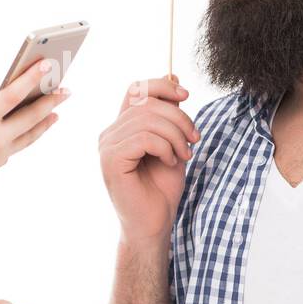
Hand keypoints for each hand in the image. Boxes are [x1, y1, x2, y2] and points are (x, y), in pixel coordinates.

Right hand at [0, 57, 68, 213]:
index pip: (12, 94)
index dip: (31, 78)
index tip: (47, 65)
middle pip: (31, 116)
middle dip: (51, 101)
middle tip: (66, 90)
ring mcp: (0, 154)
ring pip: (30, 134)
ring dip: (46, 121)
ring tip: (56, 112)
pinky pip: (17, 146)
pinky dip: (26, 136)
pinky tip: (28, 130)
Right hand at [98, 74, 198, 241]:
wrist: (154, 224)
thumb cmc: (162, 189)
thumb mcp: (172, 143)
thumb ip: (169, 116)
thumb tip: (173, 78)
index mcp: (122, 127)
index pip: (136, 89)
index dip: (162, 86)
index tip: (186, 97)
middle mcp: (110, 133)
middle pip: (146, 103)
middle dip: (178, 117)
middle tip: (195, 139)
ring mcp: (107, 146)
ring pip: (147, 120)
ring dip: (174, 135)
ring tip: (183, 155)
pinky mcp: (111, 160)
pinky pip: (143, 138)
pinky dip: (164, 147)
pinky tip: (170, 162)